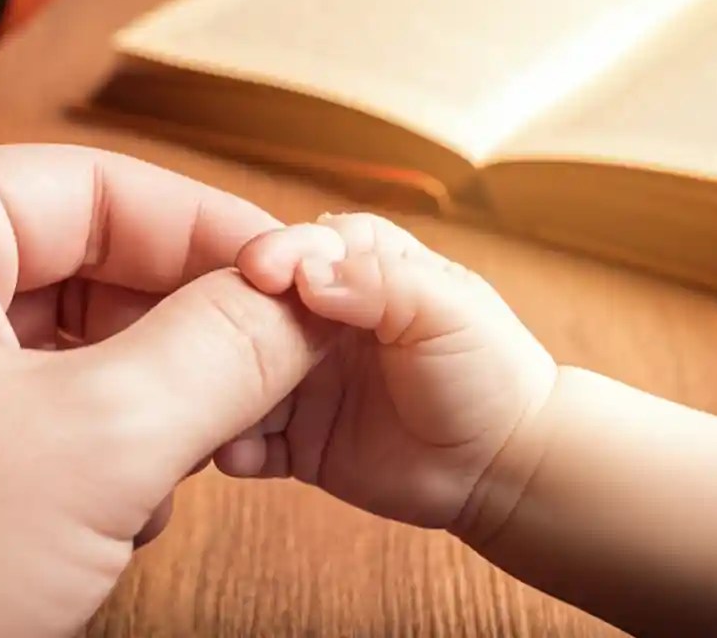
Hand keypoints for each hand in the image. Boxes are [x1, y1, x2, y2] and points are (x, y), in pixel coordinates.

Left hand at [0, 146, 331, 636]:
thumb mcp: (94, 445)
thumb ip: (220, 353)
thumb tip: (301, 303)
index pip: (101, 187)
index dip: (215, 238)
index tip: (301, 292)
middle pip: (77, 263)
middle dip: (175, 335)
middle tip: (257, 388)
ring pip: (50, 344)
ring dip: (132, 405)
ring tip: (167, 473)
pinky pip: (7, 406)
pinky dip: (76, 449)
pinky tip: (102, 515)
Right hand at [225, 212, 555, 528]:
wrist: (507, 468)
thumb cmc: (490, 373)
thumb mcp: (448, 311)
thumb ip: (382, 282)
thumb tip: (306, 275)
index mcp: (362, 273)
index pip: (306, 247)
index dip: (279, 252)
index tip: (259, 269)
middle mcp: (321, 322)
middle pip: (255, 306)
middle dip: (228, 318)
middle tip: (209, 334)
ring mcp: (304, 382)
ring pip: (241, 375)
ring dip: (220, 387)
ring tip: (209, 403)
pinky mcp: (298, 440)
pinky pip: (252, 441)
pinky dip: (237, 446)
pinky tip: (236, 454)